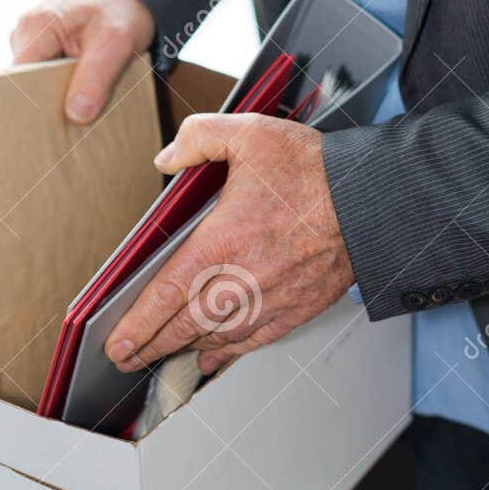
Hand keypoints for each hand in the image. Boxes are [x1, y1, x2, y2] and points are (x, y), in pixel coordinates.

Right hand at [9, 0, 153, 123]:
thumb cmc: (118, 10)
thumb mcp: (116, 41)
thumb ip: (96, 77)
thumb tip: (76, 115)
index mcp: (35, 27)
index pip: (19, 78)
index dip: (34, 105)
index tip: (55, 128)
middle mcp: (25, 35)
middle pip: (25, 85)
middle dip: (48, 107)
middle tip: (74, 130)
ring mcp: (32, 45)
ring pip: (36, 86)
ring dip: (58, 101)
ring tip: (82, 115)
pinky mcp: (43, 55)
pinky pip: (46, 82)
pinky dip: (63, 93)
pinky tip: (81, 101)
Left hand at [105, 112, 352, 374]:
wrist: (371, 200)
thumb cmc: (315, 170)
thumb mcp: (248, 132)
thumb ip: (198, 138)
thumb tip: (167, 157)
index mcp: (223, 239)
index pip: (167, 293)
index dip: (138, 323)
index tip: (117, 342)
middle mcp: (244, 277)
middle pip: (185, 323)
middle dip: (151, 345)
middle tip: (126, 357)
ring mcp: (271, 297)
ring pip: (216, 336)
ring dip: (184, 348)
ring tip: (159, 355)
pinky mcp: (296, 306)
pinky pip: (255, 339)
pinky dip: (227, 352)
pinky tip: (211, 355)